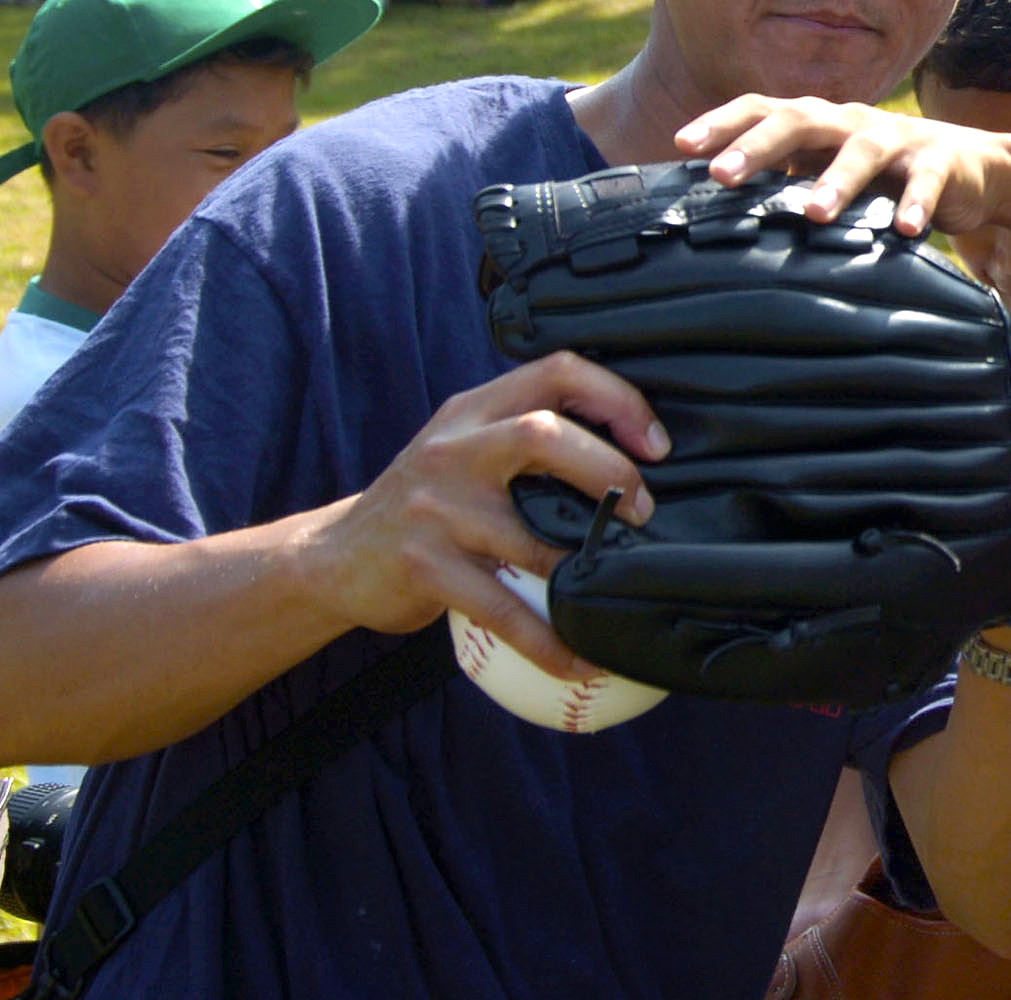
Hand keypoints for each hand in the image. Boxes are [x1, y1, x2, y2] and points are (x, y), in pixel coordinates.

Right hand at [307, 351, 664, 680]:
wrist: (335, 558)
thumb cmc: (426, 503)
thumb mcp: (465, 448)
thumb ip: (526, 436)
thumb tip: (631, 455)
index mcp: (473, 410)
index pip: (558, 372)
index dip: (618, 399)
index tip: (655, 445)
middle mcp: (452, 449)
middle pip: (543, 434)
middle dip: (608, 470)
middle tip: (641, 510)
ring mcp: (435, 508)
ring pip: (530, 535)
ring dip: (588, 571)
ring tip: (623, 591)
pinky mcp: (425, 567)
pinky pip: (504, 609)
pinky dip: (550, 641)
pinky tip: (581, 660)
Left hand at [677, 93, 1001, 237]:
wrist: (972, 167)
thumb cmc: (884, 176)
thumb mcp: (829, 173)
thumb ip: (784, 183)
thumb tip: (712, 214)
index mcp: (819, 123)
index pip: (763, 110)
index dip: (723, 123)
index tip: (682, 146)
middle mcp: (851, 122)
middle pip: (800, 121)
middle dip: (758, 147)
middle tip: (722, 175)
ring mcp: (897, 139)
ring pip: (862, 151)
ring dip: (836, 180)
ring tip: (813, 213)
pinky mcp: (940, 162)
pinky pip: (926, 180)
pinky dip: (915, 203)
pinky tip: (905, 229)